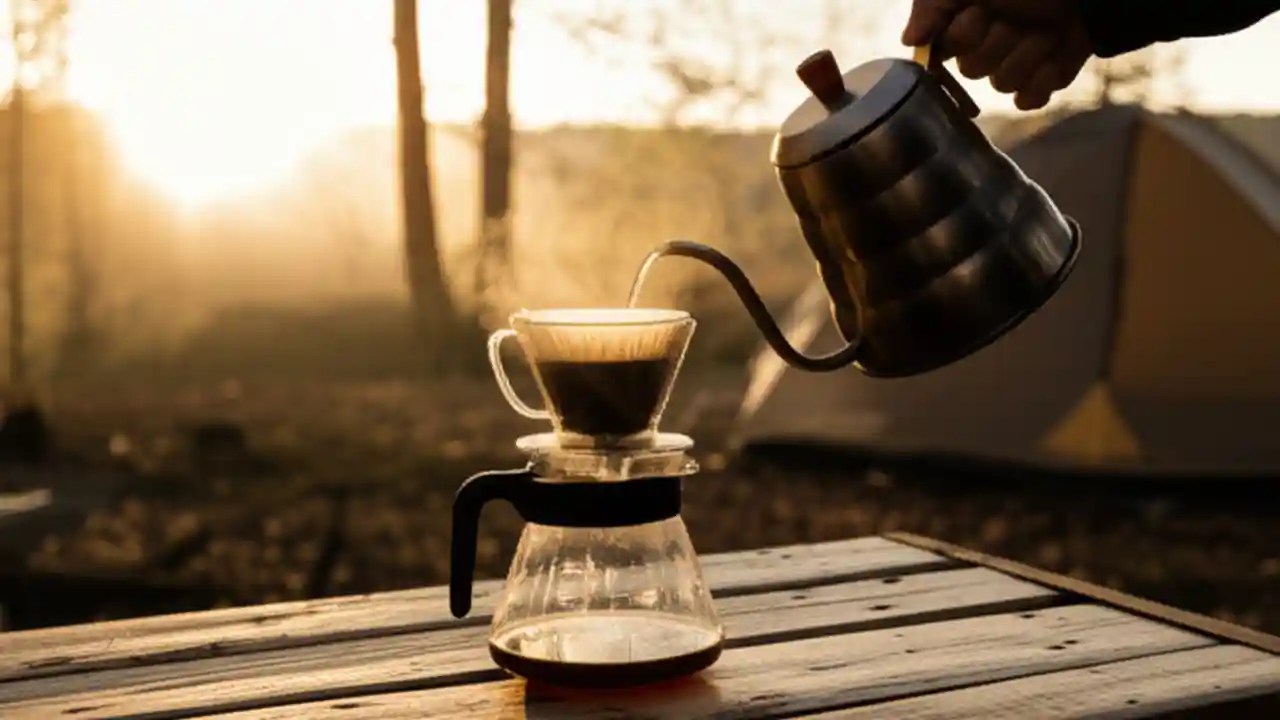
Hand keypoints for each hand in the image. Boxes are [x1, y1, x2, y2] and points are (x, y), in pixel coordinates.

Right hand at [902, 0, 1093, 109]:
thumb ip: (933, 4)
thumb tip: (911, 40)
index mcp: (964, 23)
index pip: (943, 52)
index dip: (964, 34)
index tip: (981, 10)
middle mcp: (985, 47)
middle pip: (973, 71)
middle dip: (1001, 40)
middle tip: (1020, 16)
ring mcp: (1015, 66)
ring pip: (1002, 83)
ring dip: (1028, 51)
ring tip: (1047, 28)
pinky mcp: (1042, 82)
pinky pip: (1028, 100)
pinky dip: (1043, 78)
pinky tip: (1055, 53)